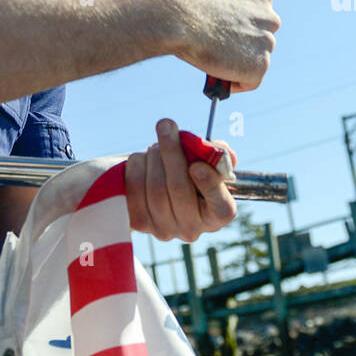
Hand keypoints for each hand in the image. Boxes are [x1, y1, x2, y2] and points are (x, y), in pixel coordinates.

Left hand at [125, 118, 237, 241]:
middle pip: (180, 189)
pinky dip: (136, 167)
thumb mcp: (209, 162)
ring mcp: (164, 229)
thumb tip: (216, 148)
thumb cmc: (190, 172)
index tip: (197, 165)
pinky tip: (142, 158)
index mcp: (218, 214)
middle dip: (171, 153)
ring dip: (153, 157)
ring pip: (155, 188)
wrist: (156, 186)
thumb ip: (218, 154)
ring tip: (155, 146)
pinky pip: (134, 190)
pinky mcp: (140, 223)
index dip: (209, 185)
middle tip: (166, 125)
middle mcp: (192, 228)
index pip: (221, 207)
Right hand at [170, 0, 279, 92]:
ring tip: (214, 67)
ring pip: (256, 61)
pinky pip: (251, 82)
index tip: (228, 40)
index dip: (242, 32)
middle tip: (221, 57)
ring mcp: (266, 43)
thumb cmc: (187, 1)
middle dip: (244, 49)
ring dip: (238, 66)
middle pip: (261, 42)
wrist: (181, 18)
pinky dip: (236, 84)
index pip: (259, 20)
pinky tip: (217, 79)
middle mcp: (269, 19)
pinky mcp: (260, 65)